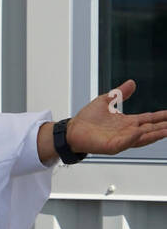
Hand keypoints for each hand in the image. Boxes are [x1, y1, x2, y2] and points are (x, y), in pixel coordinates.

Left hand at [43, 79, 166, 159]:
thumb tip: (132, 82)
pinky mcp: (111, 146)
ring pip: (142, 138)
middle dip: (163, 127)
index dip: (160, 117)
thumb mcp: (105, 101)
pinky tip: (140, 132)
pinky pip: (125, 142)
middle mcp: (127, 132)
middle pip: (150, 129)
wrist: (71, 130)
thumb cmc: (86, 119)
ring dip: (155, 134)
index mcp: (127, 122)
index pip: (148, 119)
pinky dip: (133, 137)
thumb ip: (119, 93)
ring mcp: (121, 140)